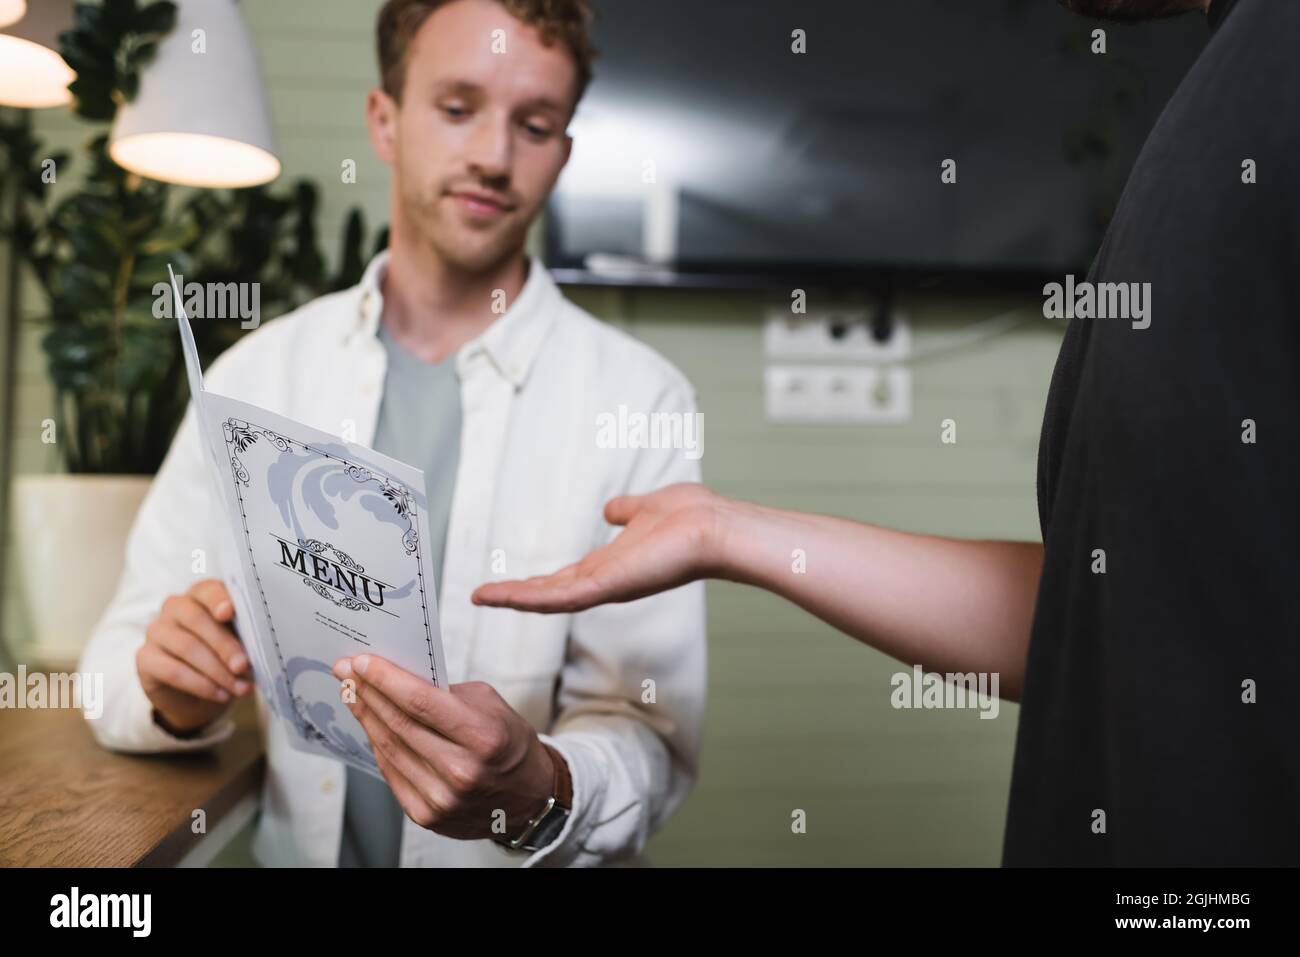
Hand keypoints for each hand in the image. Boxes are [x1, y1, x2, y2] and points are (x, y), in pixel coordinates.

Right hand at [137, 579, 251, 734]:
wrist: (198, 693)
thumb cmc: (224, 656)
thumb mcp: (239, 642)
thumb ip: (245, 635)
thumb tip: (263, 644)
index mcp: (201, 595)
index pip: (207, 589)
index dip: (218, 599)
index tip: (229, 613)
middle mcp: (175, 607)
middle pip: (197, 620)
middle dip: (224, 645)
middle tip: (244, 666)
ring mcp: (156, 631)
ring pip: (187, 647)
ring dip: (217, 671)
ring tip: (240, 688)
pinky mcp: (145, 658)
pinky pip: (173, 671)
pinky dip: (201, 685)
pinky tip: (221, 695)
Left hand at [333, 654, 556, 841]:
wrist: (528, 797)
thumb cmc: (510, 744)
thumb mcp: (491, 705)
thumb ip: (447, 692)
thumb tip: (400, 678)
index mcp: (484, 737)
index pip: (422, 703)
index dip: (386, 680)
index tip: (361, 662)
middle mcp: (462, 771)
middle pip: (400, 724)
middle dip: (368, 693)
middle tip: (346, 672)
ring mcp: (442, 798)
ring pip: (389, 749)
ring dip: (366, 717)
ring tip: (353, 695)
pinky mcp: (427, 815)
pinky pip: (391, 773)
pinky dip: (378, 746)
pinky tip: (371, 726)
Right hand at [471, 481, 723, 612]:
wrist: (715, 529)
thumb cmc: (692, 518)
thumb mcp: (647, 509)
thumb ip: (627, 511)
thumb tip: (611, 509)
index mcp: (612, 564)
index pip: (565, 577)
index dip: (536, 581)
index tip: (507, 582)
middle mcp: (605, 580)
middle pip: (550, 592)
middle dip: (515, 595)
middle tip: (480, 595)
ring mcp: (604, 586)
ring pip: (548, 598)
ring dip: (513, 598)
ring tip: (479, 596)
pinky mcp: (606, 587)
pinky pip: (558, 598)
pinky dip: (526, 598)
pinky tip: (500, 596)